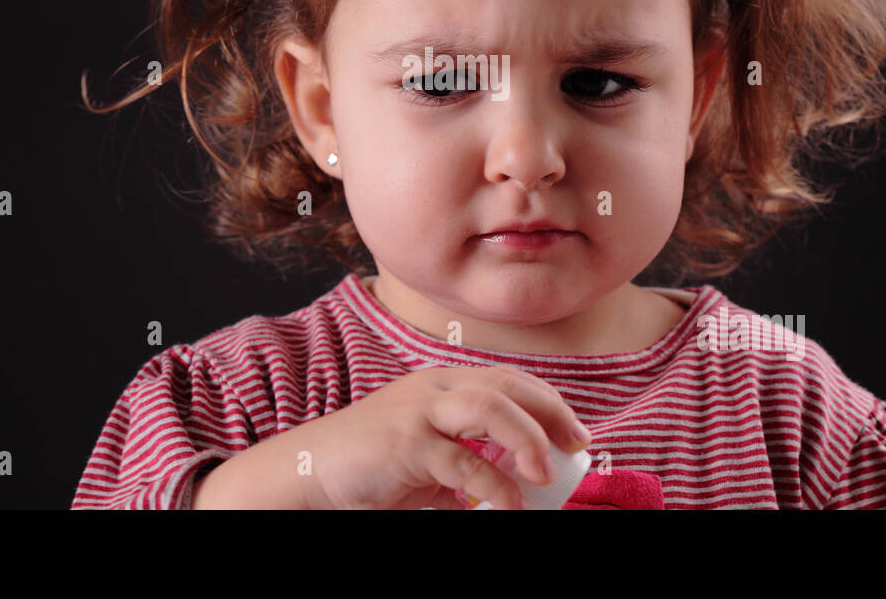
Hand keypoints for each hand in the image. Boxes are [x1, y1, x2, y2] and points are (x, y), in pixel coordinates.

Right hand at [301, 364, 590, 508]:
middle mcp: (434, 388)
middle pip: (506, 384)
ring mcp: (419, 411)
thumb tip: (514, 493)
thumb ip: (468, 469)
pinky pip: (463, 462)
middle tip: (577, 446)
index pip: (507, 380)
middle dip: (549, 413)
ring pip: (490, 406)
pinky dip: (494, 487)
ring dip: (528, 437)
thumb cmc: (368, 469)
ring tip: (547, 473)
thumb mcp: (427, 465)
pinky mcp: (406, 443)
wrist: (307, 474)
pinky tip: (510, 506)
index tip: (576, 434)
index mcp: (442, 385)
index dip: (547, 402)